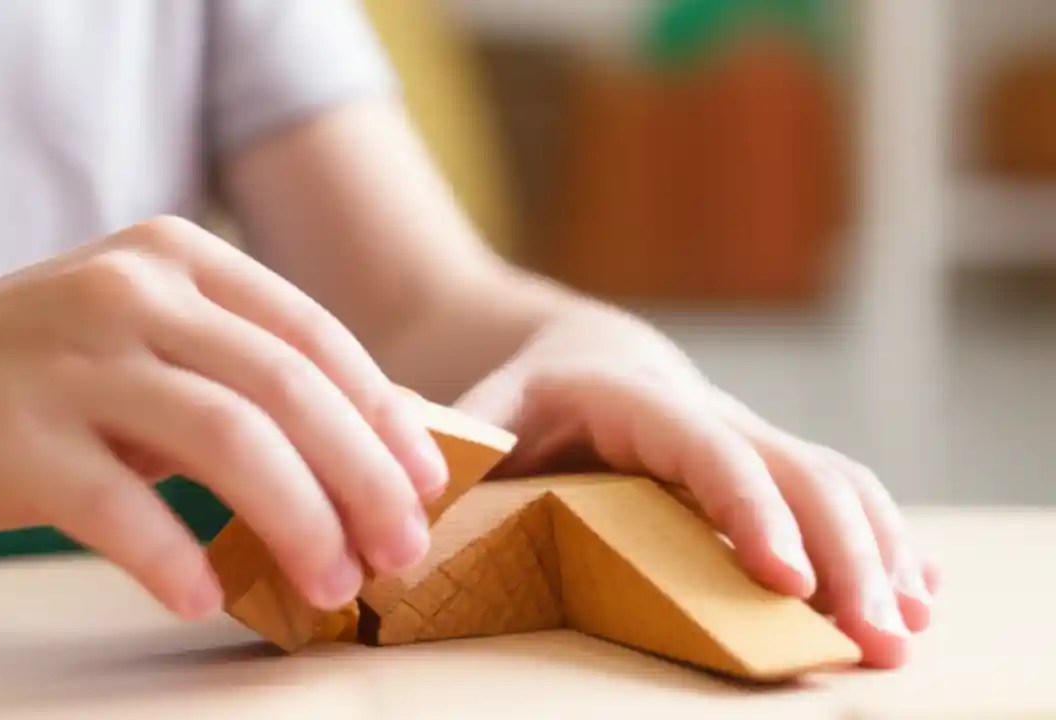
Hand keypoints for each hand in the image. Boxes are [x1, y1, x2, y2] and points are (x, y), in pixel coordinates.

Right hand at [0, 216, 446, 617]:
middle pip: (290, 388)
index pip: (314, 336)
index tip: (427, 483)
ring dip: (298, 523)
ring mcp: (74, 360)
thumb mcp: (139, 334)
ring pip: (229, 440)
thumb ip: (234, 373)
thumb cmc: (32, 368)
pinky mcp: (18, 437)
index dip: (384, 416)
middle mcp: (134, 291)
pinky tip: (206, 597)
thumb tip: (362, 448)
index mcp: (179, 257)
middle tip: (401, 550)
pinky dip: (177, 559)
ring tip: (332, 585)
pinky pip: (123, 508)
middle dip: (364, 478)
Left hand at [456, 304, 937, 667]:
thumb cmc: (524, 392)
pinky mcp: (764, 465)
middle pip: (797, 474)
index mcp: (641, 402)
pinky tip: (916, 588)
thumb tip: (426, 499)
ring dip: (878, 553)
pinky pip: (838, 493)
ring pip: (833, 483)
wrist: (578, 351)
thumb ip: (463, 445)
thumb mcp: (485, 406)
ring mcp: (746, 440)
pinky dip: (883, 538)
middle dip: (844, 555)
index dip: (750, 512)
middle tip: (876, 638)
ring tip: (905, 631)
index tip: (784, 579)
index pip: (710, 455)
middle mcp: (710, 417)